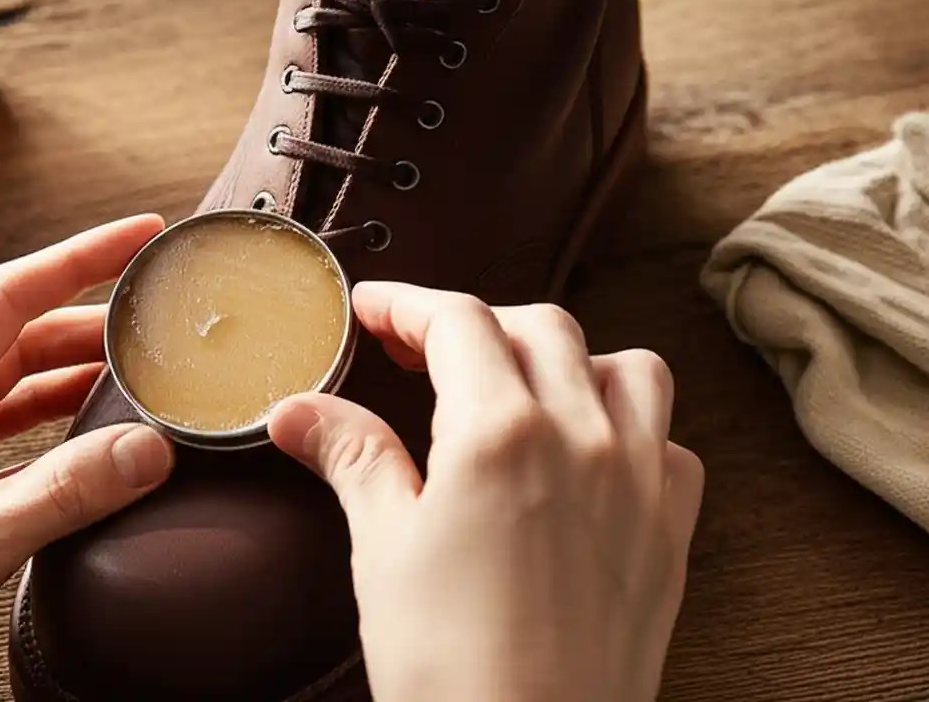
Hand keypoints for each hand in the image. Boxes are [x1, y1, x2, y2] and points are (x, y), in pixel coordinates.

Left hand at [0, 215, 175, 701]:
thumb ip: (60, 493)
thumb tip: (147, 447)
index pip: (1, 299)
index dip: (75, 258)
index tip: (137, 236)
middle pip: (11, 342)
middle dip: (86, 323)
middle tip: (156, 323)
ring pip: (6, 394)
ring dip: (69, 380)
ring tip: (134, 377)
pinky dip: (48, 436)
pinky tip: (85, 448)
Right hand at [269, 282, 703, 701]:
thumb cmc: (447, 666)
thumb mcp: (382, 549)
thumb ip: (352, 457)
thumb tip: (298, 410)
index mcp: (500, 432)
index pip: (456, 321)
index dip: (406, 304)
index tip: (373, 311)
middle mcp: (583, 437)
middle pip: (539, 325)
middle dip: (473, 323)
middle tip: (419, 350)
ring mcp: (639, 483)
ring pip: (625, 367)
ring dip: (567, 358)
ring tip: (517, 388)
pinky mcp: (670, 533)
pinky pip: (669, 443)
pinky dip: (631, 427)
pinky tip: (589, 456)